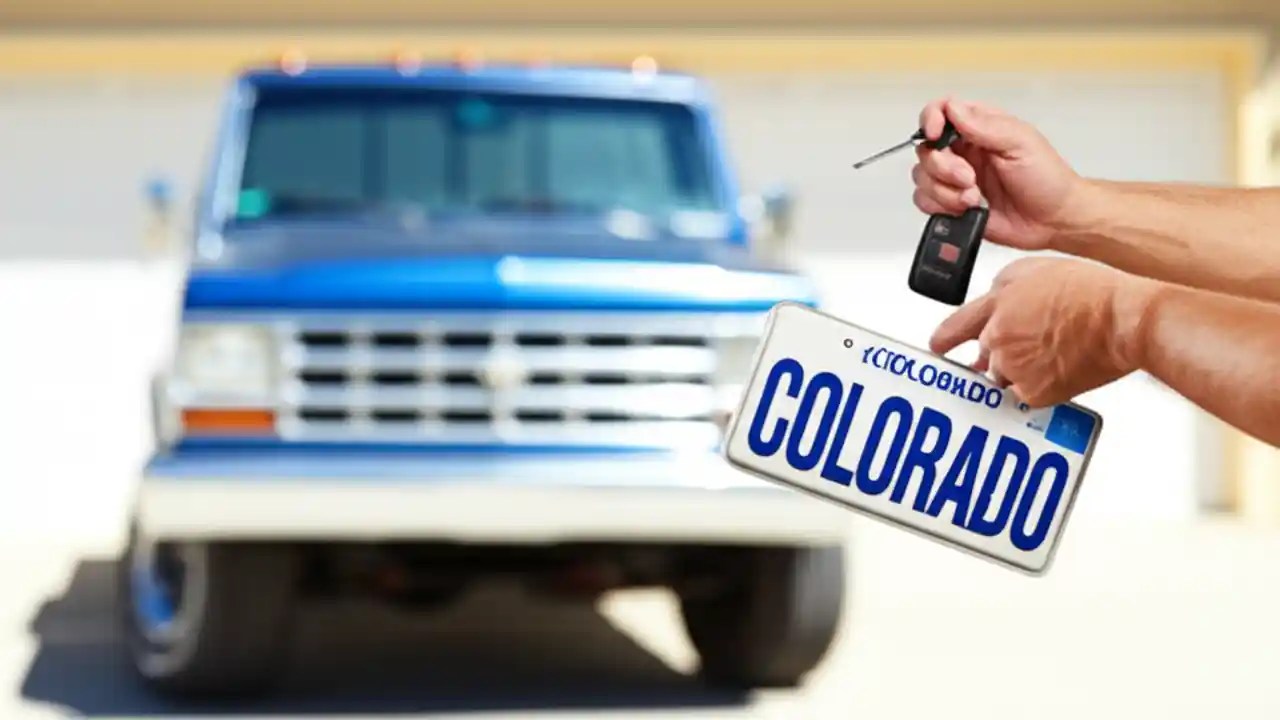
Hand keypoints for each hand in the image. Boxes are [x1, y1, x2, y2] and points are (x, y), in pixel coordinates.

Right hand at [913, 98, 1086, 250]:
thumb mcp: (1021, 142)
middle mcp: (963, 152)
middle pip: (925, 150)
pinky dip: (942, 207)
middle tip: (969, 178)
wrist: (1052, 221)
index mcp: (979, 128)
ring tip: (974, 198)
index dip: (931, 120)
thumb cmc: (1047, 179)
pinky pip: (925, 202)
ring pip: (922, 178)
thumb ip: (985, 125)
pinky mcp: (951, 205)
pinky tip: (967, 209)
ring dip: (945, 192)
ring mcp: (955, 180)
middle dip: (943, 167)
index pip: (941, 111)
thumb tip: (953, 109)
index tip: (936, 134)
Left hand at [929, 257, 1156, 406]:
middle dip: (998, 352)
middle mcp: (999, 337)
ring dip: (1018, 370)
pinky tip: (1059, 371)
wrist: (1122, 320)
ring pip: (1003, 375)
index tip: (938, 346)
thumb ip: (1008, 286)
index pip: (957, 325)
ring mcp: (1014, 366)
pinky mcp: (1033, 391)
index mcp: (998, 304)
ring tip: (1052, 357)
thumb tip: (998, 299)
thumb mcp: (1040, 269)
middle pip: (985, 353)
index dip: (946, 338)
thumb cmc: (1094, 293)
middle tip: (1025, 348)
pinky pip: (1024, 395)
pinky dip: (1036, 387)